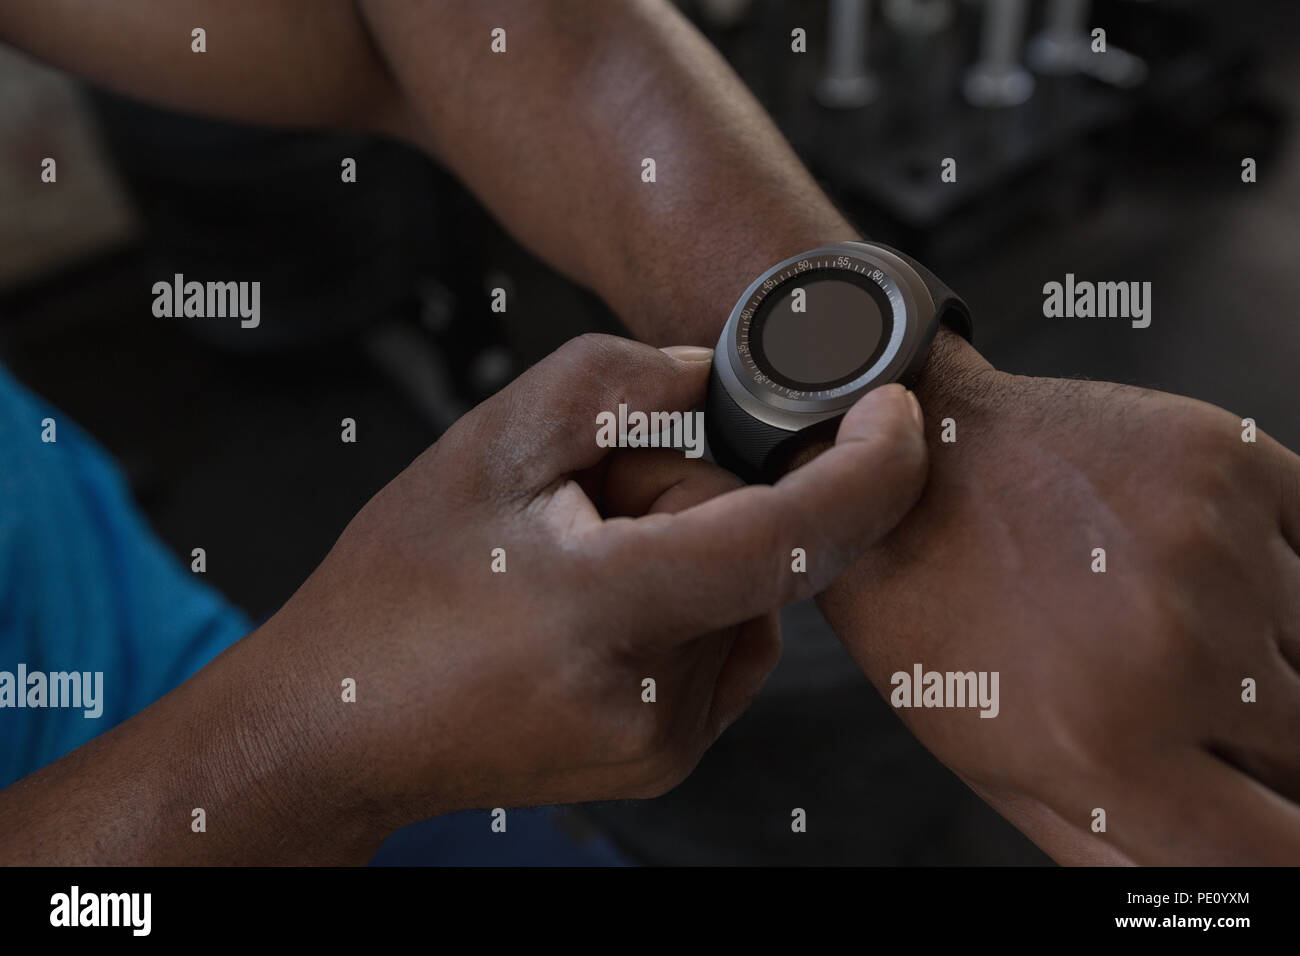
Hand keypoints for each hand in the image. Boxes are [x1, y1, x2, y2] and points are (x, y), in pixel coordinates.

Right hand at [255, 334, 926, 836]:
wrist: (345, 726)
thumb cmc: (395, 588)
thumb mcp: (487, 445)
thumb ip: (614, 382)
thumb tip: (713, 380)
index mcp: (606, 612)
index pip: (787, 539)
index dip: (863, 467)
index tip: (891, 410)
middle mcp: (654, 698)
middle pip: (751, 548)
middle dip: (692, 492)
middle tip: (587, 501)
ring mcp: (667, 741)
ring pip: (744, 593)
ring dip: (687, 550)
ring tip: (575, 563)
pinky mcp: (669, 758)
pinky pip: (729, 642)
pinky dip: (690, 598)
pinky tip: (601, 603)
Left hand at [819, 332, 1299, 863]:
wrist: (905, 464)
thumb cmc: (936, 624)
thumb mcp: (996, 764)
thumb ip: (1115, 849)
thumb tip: (1229, 887)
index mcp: (1104, 749)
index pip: (1283, 861)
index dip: (1284, 852)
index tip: (1266, 825)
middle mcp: (1174, 652)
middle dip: (1266, 755)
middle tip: (1187, 709)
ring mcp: (1213, 546)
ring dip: (1270, 662)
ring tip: (1163, 623)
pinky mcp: (1231, 460)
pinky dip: (1280, 576)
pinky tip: (1195, 565)